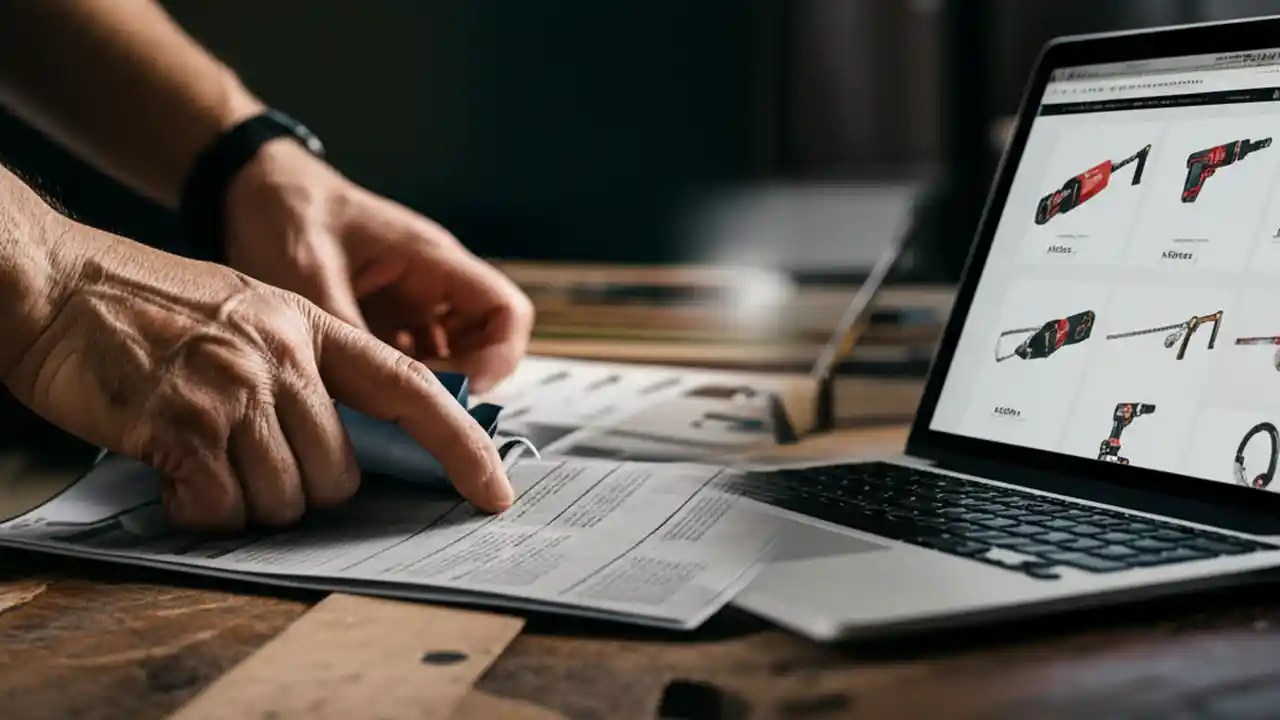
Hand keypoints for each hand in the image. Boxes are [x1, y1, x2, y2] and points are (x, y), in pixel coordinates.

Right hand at [2, 218, 512, 530]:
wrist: (51, 282)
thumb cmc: (145, 306)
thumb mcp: (247, 314)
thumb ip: (302, 371)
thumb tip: (343, 446)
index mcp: (310, 325)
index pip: (410, 389)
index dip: (460, 445)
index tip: (493, 490)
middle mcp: (281, 356)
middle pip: (339, 475)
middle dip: (300, 490)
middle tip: (246, 461)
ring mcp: (232, 389)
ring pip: (283, 500)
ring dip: (245, 501)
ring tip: (201, 458)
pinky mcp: (179, 423)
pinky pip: (220, 507)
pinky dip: (199, 508)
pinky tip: (172, 470)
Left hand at [222, 141, 533, 392]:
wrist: (250, 189)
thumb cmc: (285, 213)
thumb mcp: (309, 274)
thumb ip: (346, 331)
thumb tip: (367, 395)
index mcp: (431, 260)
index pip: (505, 311)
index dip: (498, 358)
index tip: (461, 393)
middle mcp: (432, 283)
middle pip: (487, 343)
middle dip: (463, 381)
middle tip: (418, 412)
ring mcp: (410, 302)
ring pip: (453, 357)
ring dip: (432, 386)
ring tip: (389, 410)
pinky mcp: (384, 319)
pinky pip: (413, 359)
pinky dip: (401, 383)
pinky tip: (365, 398)